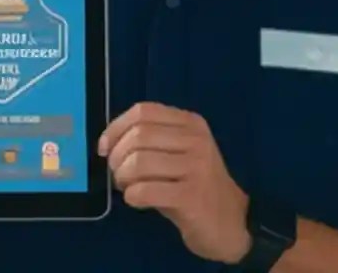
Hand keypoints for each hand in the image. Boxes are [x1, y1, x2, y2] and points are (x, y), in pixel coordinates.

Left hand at [98, 102, 251, 264]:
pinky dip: (132, 196)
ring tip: (128, 188)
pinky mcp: (192, 196)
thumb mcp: (177, 155)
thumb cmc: (195, 188)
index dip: (116, 127)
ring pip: (139, 162)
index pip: (143, 111)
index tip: (105, 148)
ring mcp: (197, 168)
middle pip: (139, 135)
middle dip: (117, 156)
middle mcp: (196, 141)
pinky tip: (138, 200)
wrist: (232, 225)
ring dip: (123, 178)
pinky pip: (145, 190)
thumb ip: (148, 142)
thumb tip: (107, 144)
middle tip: (118, 175)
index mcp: (191, 124)